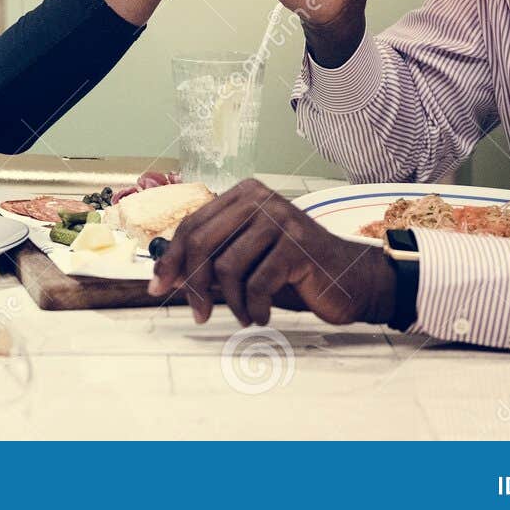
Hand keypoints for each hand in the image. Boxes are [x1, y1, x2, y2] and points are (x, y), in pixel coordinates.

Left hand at [148, 179, 394, 326]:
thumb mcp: (248, 260)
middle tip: (199, 314)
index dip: (171, 258)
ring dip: (232, 302)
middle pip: (202, 242)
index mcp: (243, 195)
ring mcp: (280, 219)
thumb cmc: (295, 271)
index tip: (159, 286)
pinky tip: (263, 315)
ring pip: (227, 266)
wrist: (351, 279)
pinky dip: (254, 308)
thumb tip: (165, 275)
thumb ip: (213, 260)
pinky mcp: (297, 245)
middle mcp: (259, 199)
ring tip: (246, 314)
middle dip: (192, 284)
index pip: (192, 224)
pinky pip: (256, 284)